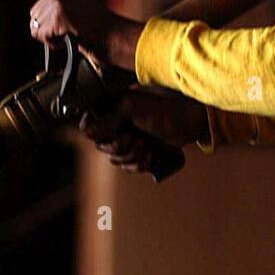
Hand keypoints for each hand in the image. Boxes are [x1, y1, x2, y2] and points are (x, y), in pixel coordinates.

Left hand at [28, 0, 144, 68]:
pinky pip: (41, 36)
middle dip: (47, 30)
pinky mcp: (58, 17)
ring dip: (51, 36)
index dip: (49, 24)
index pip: (37, 9)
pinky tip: (68, 40)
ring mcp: (57, 2)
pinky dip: (52, 44)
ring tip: (69, 36)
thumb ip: (57, 7)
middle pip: (34, 17)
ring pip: (36, 27)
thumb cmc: (99, 26)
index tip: (63, 27)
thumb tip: (38, 18)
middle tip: (66, 34)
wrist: (114, 35)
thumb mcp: (75, 6)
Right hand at [79, 88, 209, 173]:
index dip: (93, 133)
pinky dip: (139, 164)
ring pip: (116, 159)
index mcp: (112, 110)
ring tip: (145, 146)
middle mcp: (117, 126)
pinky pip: (129, 167)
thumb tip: (86, 131)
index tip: (102, 135)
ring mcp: (129, 140)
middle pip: (103, 147)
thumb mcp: (131, 108)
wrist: (187, 123)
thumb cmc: (161, 109)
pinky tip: (150, 156)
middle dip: (118, 147)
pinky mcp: (140, 152)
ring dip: (131, 156)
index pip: (90, 126)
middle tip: (132, 138)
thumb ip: (108, 118)